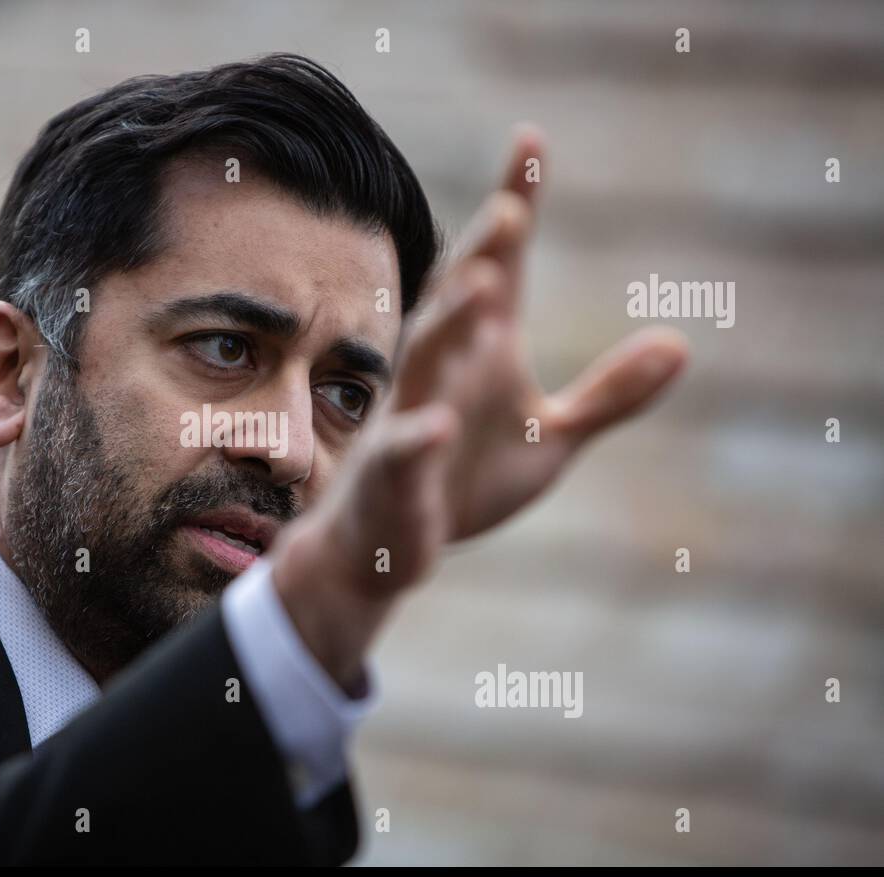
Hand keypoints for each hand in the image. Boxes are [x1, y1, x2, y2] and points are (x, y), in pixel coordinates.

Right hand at [273, 125, 688, 686]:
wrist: (387, 543)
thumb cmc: (463, 477)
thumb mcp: (552, 437)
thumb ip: (610, 393)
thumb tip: (682, 342)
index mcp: (482, 348)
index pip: (501, 265)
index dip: (515, 203)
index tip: (531, 140)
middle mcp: (443, 368)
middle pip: (458, 298)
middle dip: (482, 254)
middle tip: (513, 211)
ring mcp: (412, 415)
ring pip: (423, 357)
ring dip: (449, 319)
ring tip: (484, 283)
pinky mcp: (394, 472)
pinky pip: (404, 448)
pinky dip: (420, 435)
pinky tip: (443, 423)